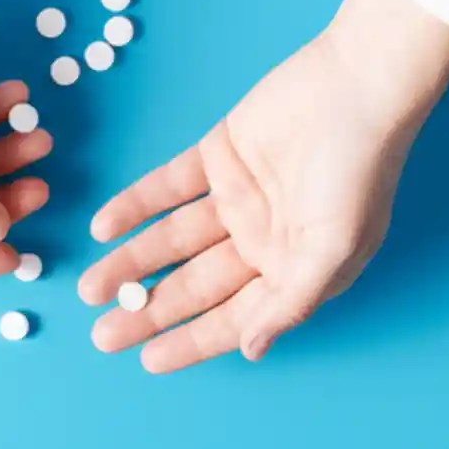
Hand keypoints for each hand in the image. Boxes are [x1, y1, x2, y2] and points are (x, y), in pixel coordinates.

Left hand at [79, 0, 448, 371]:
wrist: (357, 87)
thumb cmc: (359, 173)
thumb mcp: (333, 250)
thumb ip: (290, 302)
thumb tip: (251, 350)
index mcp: (291, 269)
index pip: (232, 316)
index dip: (191, 341)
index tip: (148, 361)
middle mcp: (259, 239)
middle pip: (193, 284)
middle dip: (149, 310)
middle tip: (103, 335)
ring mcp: (237, 197)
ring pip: (172, 239)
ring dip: (131, 263)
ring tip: (89, 287)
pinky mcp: (218, 156)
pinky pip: (167, 188)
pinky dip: (135, 206)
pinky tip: (102, 227)